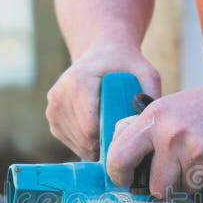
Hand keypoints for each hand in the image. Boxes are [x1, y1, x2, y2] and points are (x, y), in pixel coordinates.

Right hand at [46, 43, 160, 159]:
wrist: (100, 55)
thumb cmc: (124, 65)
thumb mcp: (144, 71)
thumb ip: (151, 92)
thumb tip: (148, 123)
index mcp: (78, 82)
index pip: (91, 128)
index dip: (111, 138)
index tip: (127, 136)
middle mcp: (59, 95)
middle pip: (84, 139)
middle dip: (106, 144)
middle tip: (124, 138)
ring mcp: (52, 108)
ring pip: (78, 144)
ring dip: (97, 146)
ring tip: (113, 132)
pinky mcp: (52, 118)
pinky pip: (71, 143)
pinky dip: (88, 144)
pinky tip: (100, 132)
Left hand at [106, 70, 202, 196]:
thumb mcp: (172, 106)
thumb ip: (145, 127)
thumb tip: (114, 146)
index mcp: (154, 117)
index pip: (118, 157)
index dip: (120, 177)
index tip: (128, 181)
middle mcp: (171, 133)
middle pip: (156, 187)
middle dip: (169, 186)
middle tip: (183, 170)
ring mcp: (196, 149)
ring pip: (184, 191)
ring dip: (194, 183)